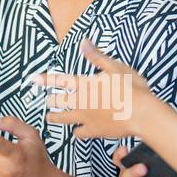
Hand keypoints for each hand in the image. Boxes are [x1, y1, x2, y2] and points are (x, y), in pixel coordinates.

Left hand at [39, 41, 158, 138]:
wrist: (142, 114)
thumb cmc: (132, 88)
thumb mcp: (116, 67)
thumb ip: (97, 56)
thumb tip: (83, 42)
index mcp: (85, 84)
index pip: (60, 80)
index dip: (45, 80)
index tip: (34, 80)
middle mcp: (81, 101)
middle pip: (58, 102)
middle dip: (51, 101)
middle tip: (47, 101)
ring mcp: (86, 118)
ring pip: (63, 119)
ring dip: (55, 118)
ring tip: (50, 118)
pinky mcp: (94, 131)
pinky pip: (79, 134)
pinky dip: (77, 132)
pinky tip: (78, 132)